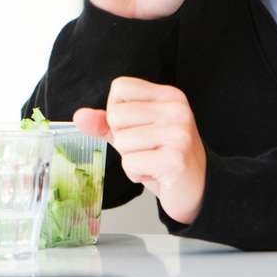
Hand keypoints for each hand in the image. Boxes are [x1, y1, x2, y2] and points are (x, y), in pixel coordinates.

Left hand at [75, 77, 205, 224]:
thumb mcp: (134, 132)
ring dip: (130, 159)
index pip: (120, 87)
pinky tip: (156, 174)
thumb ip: (106, 122)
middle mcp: (177, 110)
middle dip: (123, 139)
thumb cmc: (163, 156)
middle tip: (148, 149)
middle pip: (116, 114)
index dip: (117, 111)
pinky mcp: (175, 160)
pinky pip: (130, 163)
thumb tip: (79, 116)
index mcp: (168, 95)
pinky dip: (136, 174)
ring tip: (152, 161)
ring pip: (121, 141)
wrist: (197, 188)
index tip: (138, 127)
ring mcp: (178, 134)